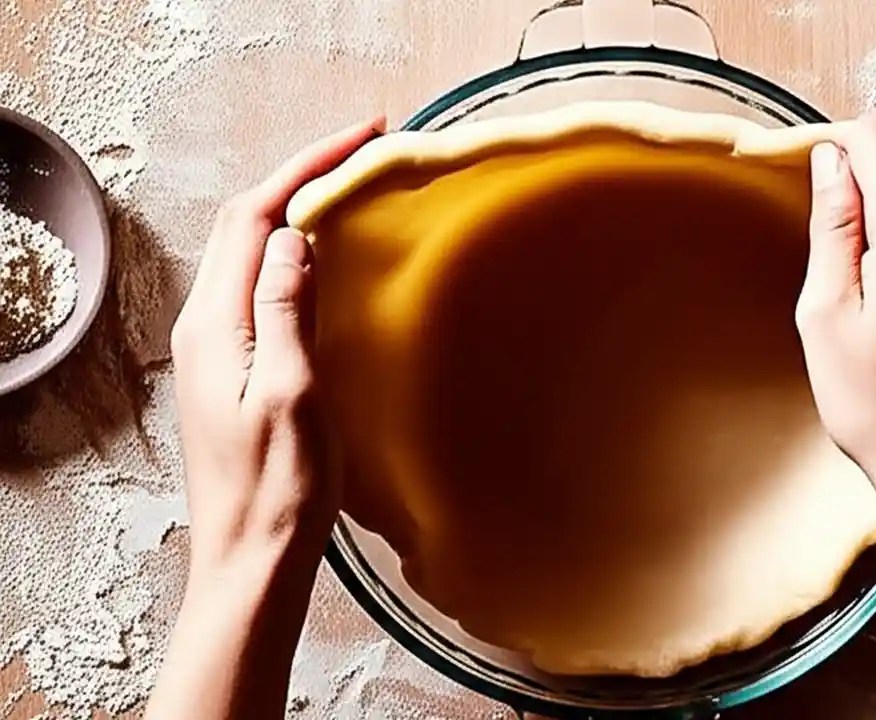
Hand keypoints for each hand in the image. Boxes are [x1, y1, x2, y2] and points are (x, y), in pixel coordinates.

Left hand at [170, 118, 383, 574]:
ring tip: (349, 186)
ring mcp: (215, 345)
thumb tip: (293, 235)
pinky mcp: (232, 365)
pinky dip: (291, 250)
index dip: (306, 166)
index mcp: (214, 324)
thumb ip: (286, 309)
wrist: (252, 557)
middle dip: (300, 174)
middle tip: (363, 150)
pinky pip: (258, 284)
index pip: (253, 216)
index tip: (362, 137)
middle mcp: (203, 324)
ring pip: (248, 249)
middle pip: (243, 222)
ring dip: (294, 207)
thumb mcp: (292, 394)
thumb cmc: (279, 488)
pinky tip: (325, 255)